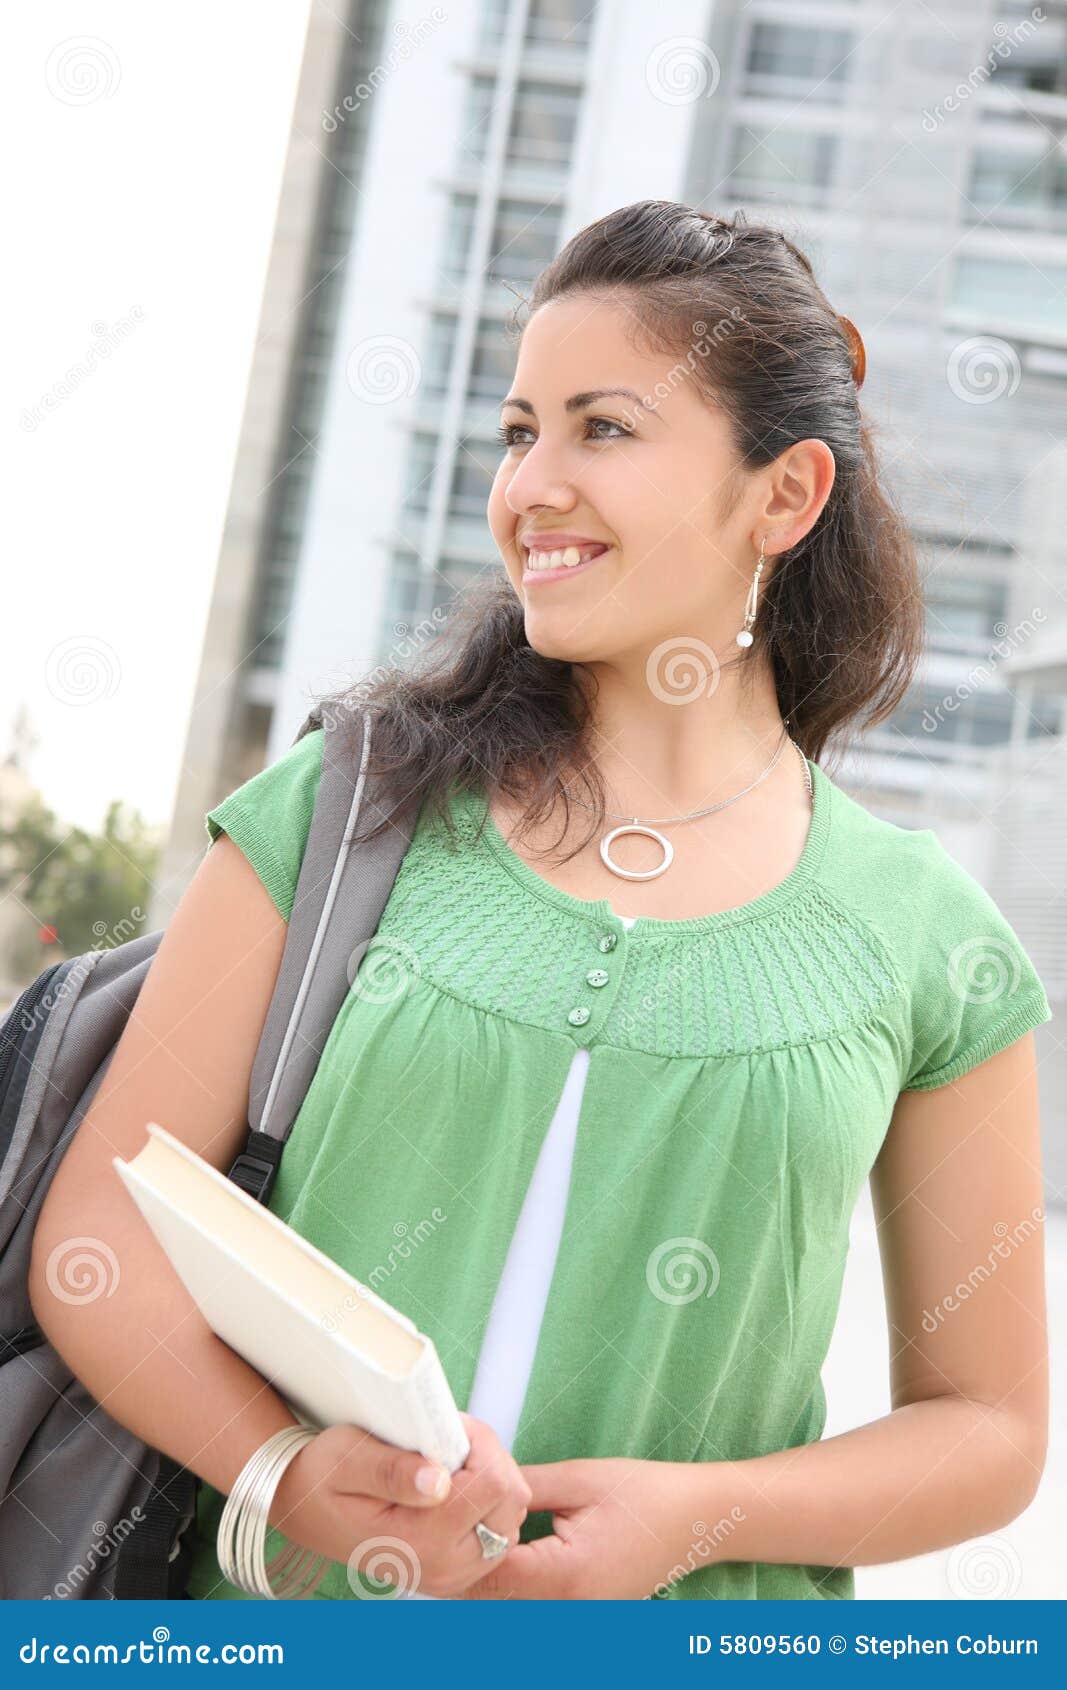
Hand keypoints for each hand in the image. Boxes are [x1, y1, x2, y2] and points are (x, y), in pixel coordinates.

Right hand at [269, 1413, 532, 1597]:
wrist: (303, 1509)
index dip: (481, 1444)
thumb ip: (393, 1469)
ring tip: (452, 1462)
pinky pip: (498, 1533)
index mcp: (419, 1540)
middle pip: (512, 1504)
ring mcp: (452, 1576)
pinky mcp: (456, 1572)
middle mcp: (442, 1568)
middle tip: (452, 1442)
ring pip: (511, 1518)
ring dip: (491, 1480)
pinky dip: (487, 1503)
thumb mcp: (348, 1458)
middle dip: (492, 1461)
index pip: (494, 1484)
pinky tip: (457, 1485)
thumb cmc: (323, 1476)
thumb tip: (440, 1481)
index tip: (450, 1429)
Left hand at [460, 1457, 710, 1599]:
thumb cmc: (644, 1494)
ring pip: (504, 1606)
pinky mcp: (579, 1612)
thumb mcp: (577, 1480)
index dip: (460, 1545)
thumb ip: (523, 1487)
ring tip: (466, 1530)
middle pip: (489, 1599)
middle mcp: (566, 1609)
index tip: (442, 1515)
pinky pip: (527, 1604)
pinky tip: (499, 1546)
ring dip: (482, 1573)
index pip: (488, 1574)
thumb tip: (477, 1485)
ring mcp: (574, 1617)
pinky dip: (507, 1580)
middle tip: (443, 1523)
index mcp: (564, 1576)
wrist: (697, 1520)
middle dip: (462, 1563)